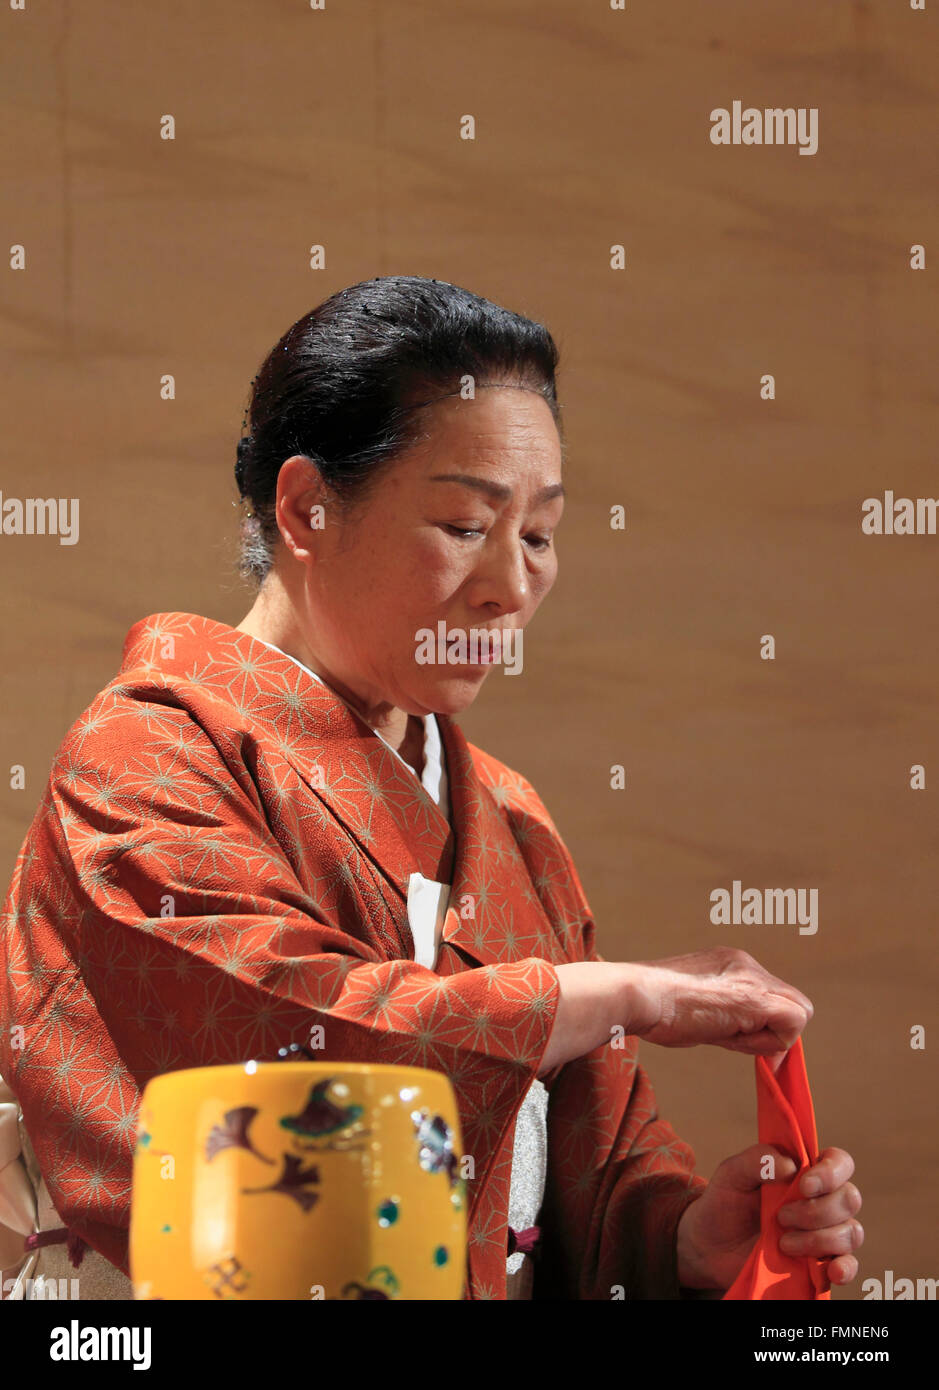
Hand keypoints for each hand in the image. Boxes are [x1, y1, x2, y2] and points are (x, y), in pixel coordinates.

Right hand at [627, 947, 813, 1054]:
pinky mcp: (754, 998)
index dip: (761, 1025)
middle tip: (730, 1037)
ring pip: (797, 1013)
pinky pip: (793, 1024)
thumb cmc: (654, 1008)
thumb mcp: (698, 1007)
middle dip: (771, 1030)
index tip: (730, 1034)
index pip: (771, 997)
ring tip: (724, 1033)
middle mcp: (747, 965)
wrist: (638, 995)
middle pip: (791, 1003)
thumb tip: (746, 1038)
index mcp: (731, 964)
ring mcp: (752, 978)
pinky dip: (769, 1042)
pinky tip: (730, 1036)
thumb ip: (727, 1018)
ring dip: (767, 1036)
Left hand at [676, 1143, 863, 1290]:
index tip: (804, 1185)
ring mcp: (825, 1233)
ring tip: (783, 1243)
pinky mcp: (821, 1264)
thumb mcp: (732, 1174)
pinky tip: (829, 1271)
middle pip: (849, 1199)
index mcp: (806, 1172)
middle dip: (817, 1211)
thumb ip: (757, 1159)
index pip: (840, 1163)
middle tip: (781, 1217)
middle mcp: (822, 1201)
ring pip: (850, 1232)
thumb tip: (791, 1165)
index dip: (831, 1172)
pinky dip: (844, 1268)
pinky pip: (849, 1266)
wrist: (711, 1246)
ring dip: (819, 1239)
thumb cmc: (726, 1202)